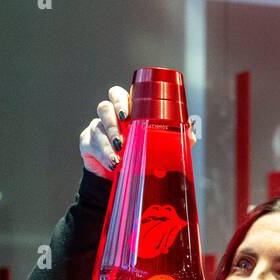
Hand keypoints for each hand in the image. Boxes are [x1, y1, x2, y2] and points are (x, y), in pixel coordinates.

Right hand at [79, 83, 196, 181]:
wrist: (122, 184)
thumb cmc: (142, 161)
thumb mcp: (160, 151)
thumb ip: (174, 140)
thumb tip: (192, 133)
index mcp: (126, 113)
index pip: (119, 95)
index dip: (120, 99)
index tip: (128, 113)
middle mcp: (109, 118)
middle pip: (105, 106)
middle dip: (113, 118)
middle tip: (123, 131)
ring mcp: (97, 129)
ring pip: (98, 125)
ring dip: (109, 139)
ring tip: (119, 155)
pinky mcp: (87, 144)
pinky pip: (92, 144)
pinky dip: (103, 154)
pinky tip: (112, 163)